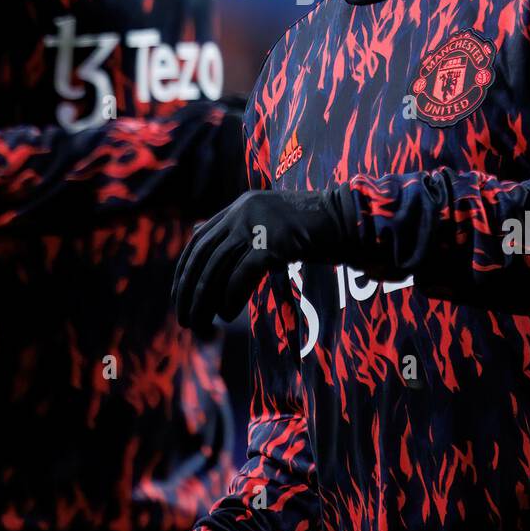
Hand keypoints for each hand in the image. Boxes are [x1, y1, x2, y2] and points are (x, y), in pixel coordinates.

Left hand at [173, 188, 353, 332]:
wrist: (351, 221)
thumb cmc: (315, 229)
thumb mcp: (273, 225)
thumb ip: (243, 233)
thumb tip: (204, 243)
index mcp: (242, 206)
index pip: (200, 239)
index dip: (185, 269)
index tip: (178, 295)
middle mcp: (245, 211)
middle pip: (204, 255)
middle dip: (189, 290)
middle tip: (185, 319)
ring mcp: (259, 225)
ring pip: (217, 267)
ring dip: (204, 300)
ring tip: (201, 324)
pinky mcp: (274, 243)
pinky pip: (241, 275)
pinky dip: (230, 297)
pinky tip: (227, 314)